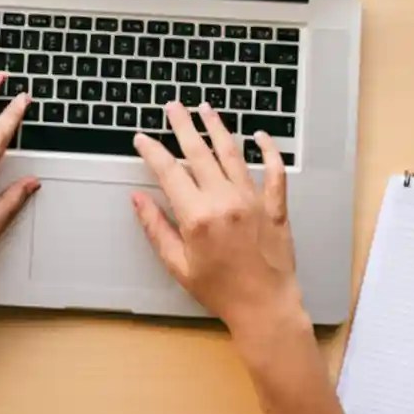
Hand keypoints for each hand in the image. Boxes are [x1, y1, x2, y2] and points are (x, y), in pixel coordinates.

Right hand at [131, 102, 301, 332]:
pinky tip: (260, 135)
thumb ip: (156, 228)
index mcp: (197, 216)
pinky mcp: (274, 206)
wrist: (264, 306)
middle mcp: (224, 200)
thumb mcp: (177, 264)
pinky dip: (268, 150)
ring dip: (217, 128)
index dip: (152, 151)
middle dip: (183, 125)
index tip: (142, 139)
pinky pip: (274, 171)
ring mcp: (252, 200)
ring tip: (206, 109)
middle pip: (199, 152)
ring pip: (232, 153)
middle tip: (174, 107)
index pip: (168, 171)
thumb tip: (138, 200)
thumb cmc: (220, 291)